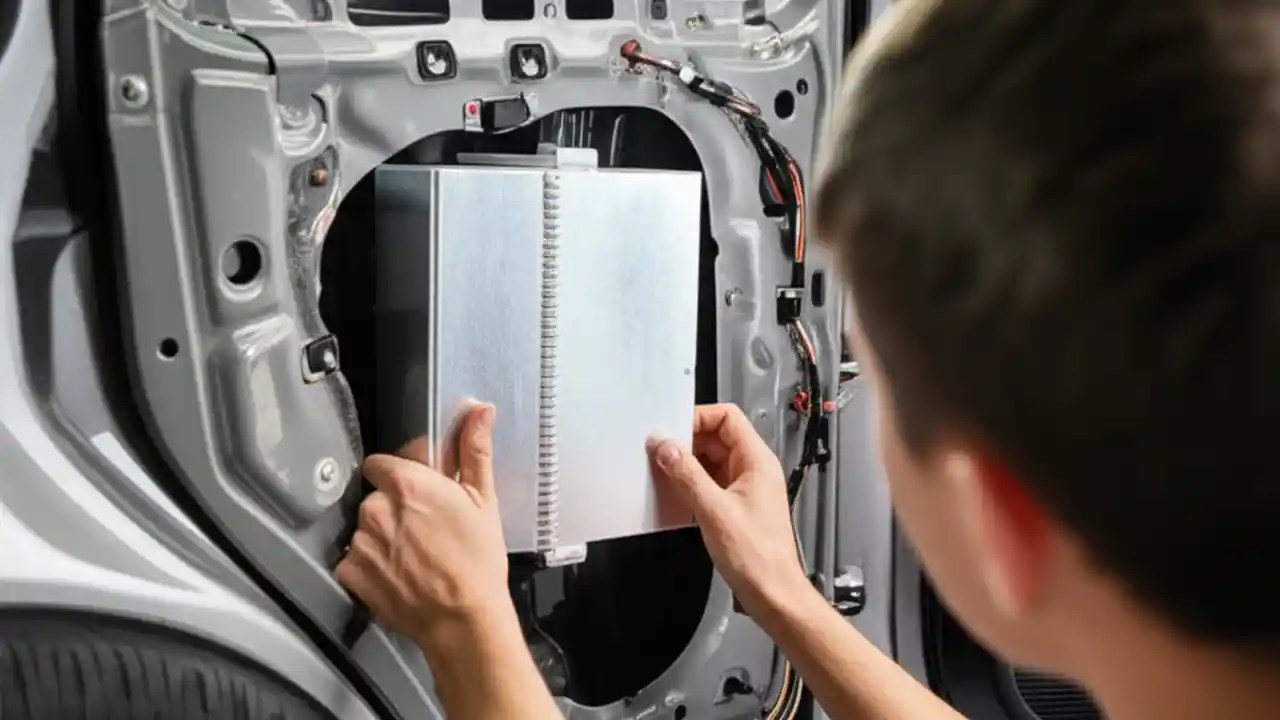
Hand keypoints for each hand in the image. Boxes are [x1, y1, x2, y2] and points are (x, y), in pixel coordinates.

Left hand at [336, 403, 515, 654]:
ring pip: (363, 528)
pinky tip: (395, 576)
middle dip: (391, 510)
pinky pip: (351, 560)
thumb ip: (473, 451)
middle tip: (421, 532)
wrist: (462, 621)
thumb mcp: (483, 500)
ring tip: (411, 558)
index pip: (381, 464)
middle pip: (373, 497)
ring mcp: (359, 542)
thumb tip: (478, 408)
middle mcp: (375, 507)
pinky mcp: (350, 573)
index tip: (417, 495)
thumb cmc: (478, 560)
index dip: (398, 477)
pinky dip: (368, 567)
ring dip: (380, 538)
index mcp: (407, 483)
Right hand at [647, 403, 810, 617]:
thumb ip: (687, 475)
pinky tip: (673, 494)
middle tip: (657, 452)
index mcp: (756, 461)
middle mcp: (753, 469)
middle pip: (716, 437)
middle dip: (686, 442)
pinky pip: (710, 483)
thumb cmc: (755, 556)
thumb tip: (664, 446)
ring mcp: (745, 488)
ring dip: (686, 465)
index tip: (670, 430)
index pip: (727, 418)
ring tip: (661, 472)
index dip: (698, 417)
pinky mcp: (736, 507)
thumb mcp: (713, 510)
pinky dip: (691, 484)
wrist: (772, 593)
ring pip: (711, 461)